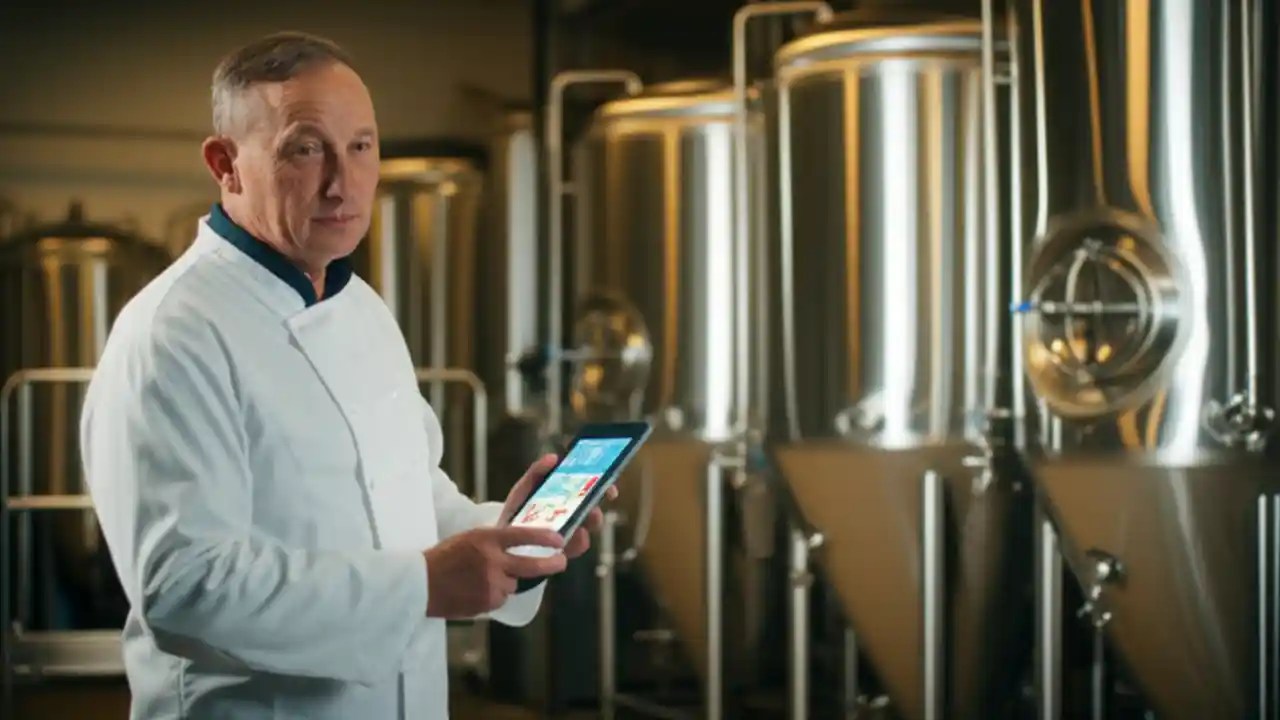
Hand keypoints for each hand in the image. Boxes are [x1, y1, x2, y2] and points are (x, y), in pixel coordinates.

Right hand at [423, 525, 566, 618]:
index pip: (522, 535)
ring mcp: (491, 583)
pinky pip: (501, 598)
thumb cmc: (443, 559)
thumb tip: (518, 547)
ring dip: (507, 582)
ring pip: (514, 584)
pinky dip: (495, 595)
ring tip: (485, 578)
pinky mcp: (487, 602)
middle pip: (531, 565)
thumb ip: (493, 543)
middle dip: (551, 564)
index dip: (544, 537)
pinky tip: (477, 591)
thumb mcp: (469, 539)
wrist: (419, 584)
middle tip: (561, 562)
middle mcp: (492, 561)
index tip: (559, 539)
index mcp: (486, 539)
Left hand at [500, 453, 619, 560]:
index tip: (610, 489)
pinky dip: (575, 544)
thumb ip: (537, 472)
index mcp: (568, 498)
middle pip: (594, 513)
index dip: (605, 489)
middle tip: (593, 509)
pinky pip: (574, 549)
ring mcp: (568, 535)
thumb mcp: (525, 487)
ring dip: (584, 530)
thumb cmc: (518, 508)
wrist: (502, 536)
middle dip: (596, 511)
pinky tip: (568, 540)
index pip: (593, 492)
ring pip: (587, 531)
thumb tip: (554, 457)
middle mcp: (573, 516)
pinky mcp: (561, 552)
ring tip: (580, 527)